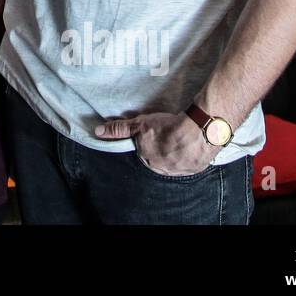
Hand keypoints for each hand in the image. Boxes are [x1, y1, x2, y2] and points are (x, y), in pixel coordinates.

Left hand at [96, 111, 212, 175]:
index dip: (149, 141)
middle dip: (162, 148)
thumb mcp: (139, 124)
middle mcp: (163, 169)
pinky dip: (191, 154)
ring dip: (177, 152)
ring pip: (175, 161)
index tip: (156, 133)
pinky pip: (191, 163)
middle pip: (159, 158)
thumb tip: (98, 132)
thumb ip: (119, 129)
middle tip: (169, 134)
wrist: (197, 130)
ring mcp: (180, 170)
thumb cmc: (167, 127)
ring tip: (182, 137)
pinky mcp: (196, 168)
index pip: (144, 152)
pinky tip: (193, 144)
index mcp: (148, 160)